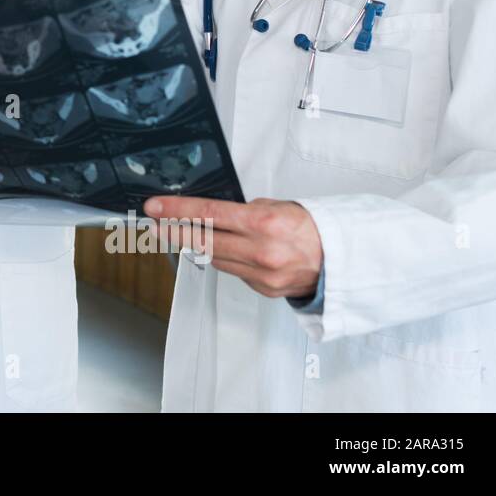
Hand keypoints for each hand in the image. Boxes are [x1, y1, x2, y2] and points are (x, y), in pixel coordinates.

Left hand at [144, 196, 322, 298]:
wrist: (341, 261)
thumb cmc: (313, 229)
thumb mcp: (280, 206)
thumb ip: (246, 211)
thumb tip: (217, 214)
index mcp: (264, 223)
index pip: (208, 214)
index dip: (177, 210)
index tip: (155, 207)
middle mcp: (261, 251)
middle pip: (203, 240)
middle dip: (174, 231)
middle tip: (154, 224)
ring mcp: (261, 274)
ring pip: (215, 258)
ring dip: (199, 246)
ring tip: (186, 233)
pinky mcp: (263, 289)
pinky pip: (234, 271)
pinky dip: (227, 260)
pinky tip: (227, 250)